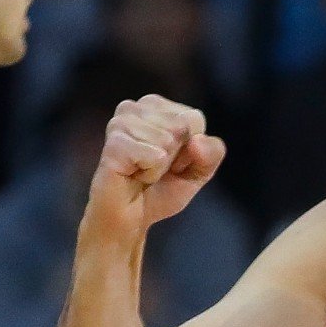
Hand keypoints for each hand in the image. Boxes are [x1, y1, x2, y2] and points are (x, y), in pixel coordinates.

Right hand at [91, 94, 226, 228]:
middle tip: (154, 169)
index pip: (194, 119)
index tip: (171, 163)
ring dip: (160, 167)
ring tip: (141, 172)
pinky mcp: (113, 143)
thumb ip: (212, 154)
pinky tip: (133, 176)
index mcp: (156, 106)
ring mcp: (120, 123)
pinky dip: (150, 173)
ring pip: (167, 140)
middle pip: (182, 127)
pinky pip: (154, 156)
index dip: (190, 150)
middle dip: (175, 158)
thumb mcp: (198, 172)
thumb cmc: (161, 191)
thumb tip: (197, 141)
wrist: (130, 221)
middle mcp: (135, 108)